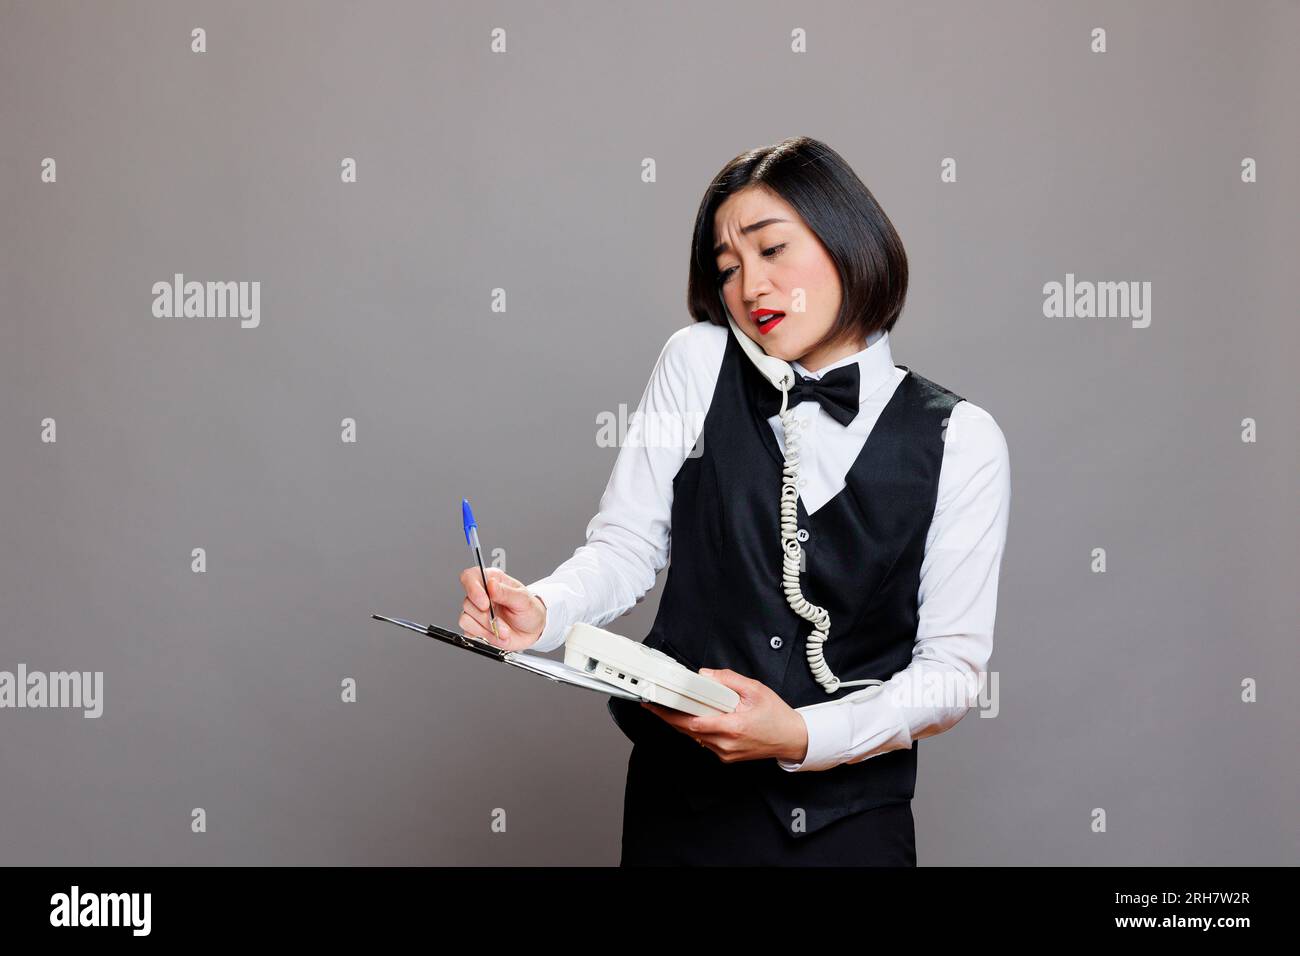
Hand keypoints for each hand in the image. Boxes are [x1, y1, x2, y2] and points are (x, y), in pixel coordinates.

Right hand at [458, 566, 546, 650]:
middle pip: (468, 602)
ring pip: (466, 620)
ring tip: (504, 631)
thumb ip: (506, 592)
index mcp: (492, 581)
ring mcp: (477, 612)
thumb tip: (491, 584)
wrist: (533, 632)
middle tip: (502, 623)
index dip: (473, 589)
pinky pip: (468, 633)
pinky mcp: (474, 628)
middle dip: (487, 618)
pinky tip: (497, 636)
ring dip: (487, 629)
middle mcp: (482, 595)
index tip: (485, 604)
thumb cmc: (529, 611)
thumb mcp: (524, 600)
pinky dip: (485, 637)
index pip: (470, 577)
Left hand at [640, 668, 808, 763]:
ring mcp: (725, 753)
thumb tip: (706, 674)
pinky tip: (693, 719)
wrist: (791, 738)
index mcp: (733, 727)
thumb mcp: (755, 689)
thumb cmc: (776, 715)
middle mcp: (726, 744)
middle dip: (669, 718)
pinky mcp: (726, 757)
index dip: (672, 714)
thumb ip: (729, 680)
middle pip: (688, 731)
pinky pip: (704, 743)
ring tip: (669, 709)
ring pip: (694, 738)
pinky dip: (696, 731)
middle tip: (654, 705)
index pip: (694, 722)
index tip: (657, 706)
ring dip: (681, 724)